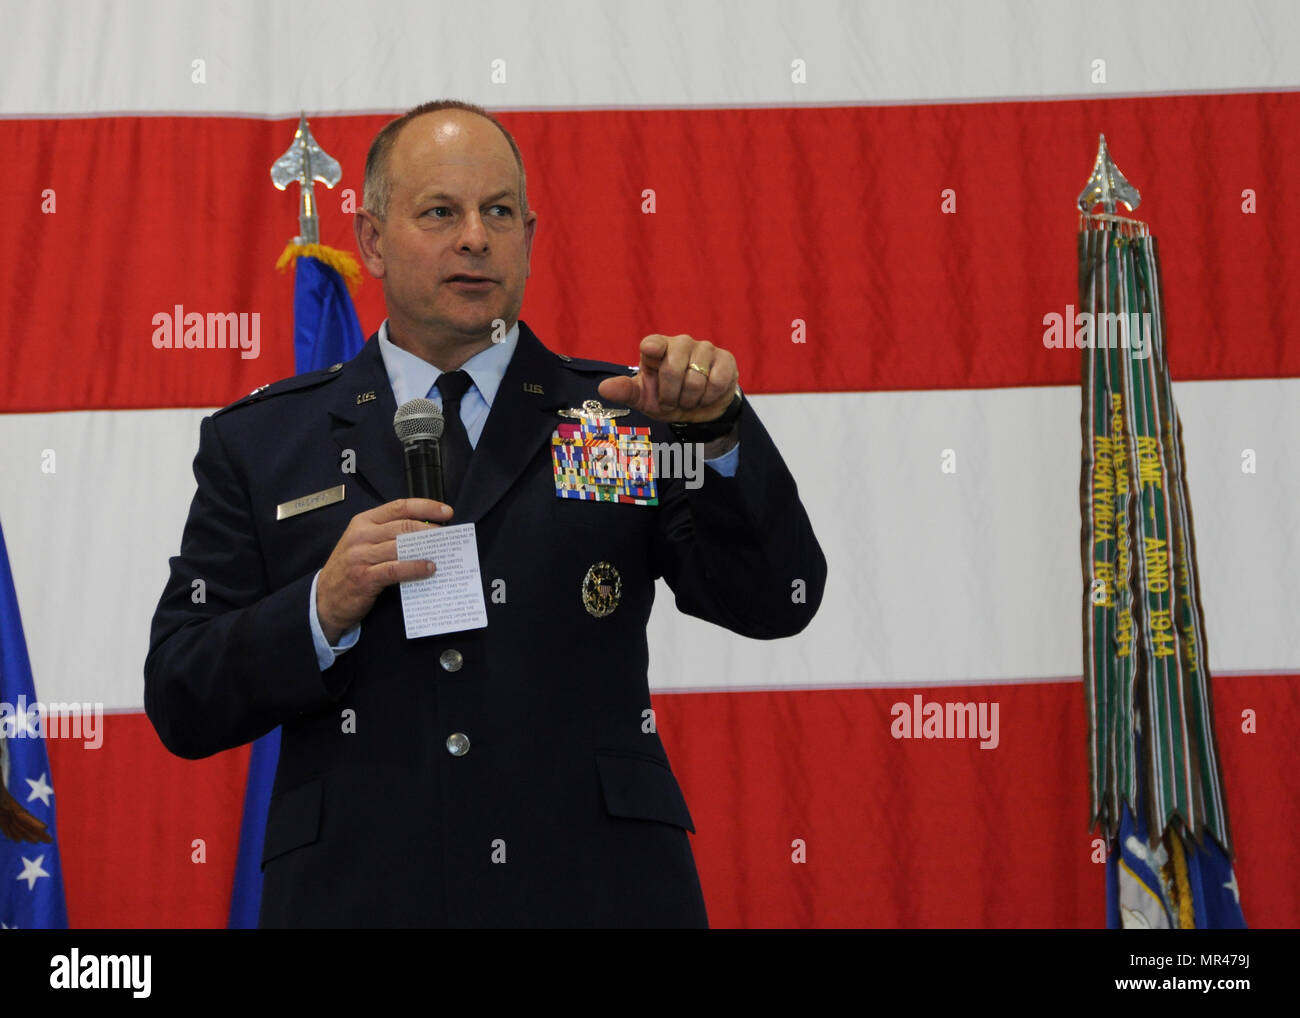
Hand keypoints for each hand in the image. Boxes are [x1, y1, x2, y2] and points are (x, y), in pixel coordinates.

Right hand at [316, 498, 450, 641]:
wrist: (325, 598)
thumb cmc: (350, 568)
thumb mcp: (364, 543)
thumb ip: (388, 535)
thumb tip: (426, 532)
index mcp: (363, 522)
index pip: (399, 507)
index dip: (425, 507)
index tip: (446, 512)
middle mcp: (361, 535)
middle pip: (403, 526)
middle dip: (431, 529)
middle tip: (449, 535)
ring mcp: (361, 556)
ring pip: (401, 546)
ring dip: (427, 548)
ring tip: (444, 551)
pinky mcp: (365, 577)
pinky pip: (396, 569)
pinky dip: (416, 568)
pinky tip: (429, 568)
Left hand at [597, 334, 738, 423]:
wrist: (699, 410)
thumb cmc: (667, 398)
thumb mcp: (644, 399)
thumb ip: (625, 392)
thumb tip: (603, 388)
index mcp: (657, 348)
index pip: (653, 343)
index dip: (653, 347)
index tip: (651, 352)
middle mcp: (681, 343)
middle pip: (673, 368)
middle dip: (670, 395)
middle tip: (671, 401)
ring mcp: (705, 349)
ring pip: (695, 379)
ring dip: (690, 399)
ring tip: (689, 399)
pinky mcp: (726, 360)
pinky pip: (716, 381)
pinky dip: (709, 397)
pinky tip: (706, 396)